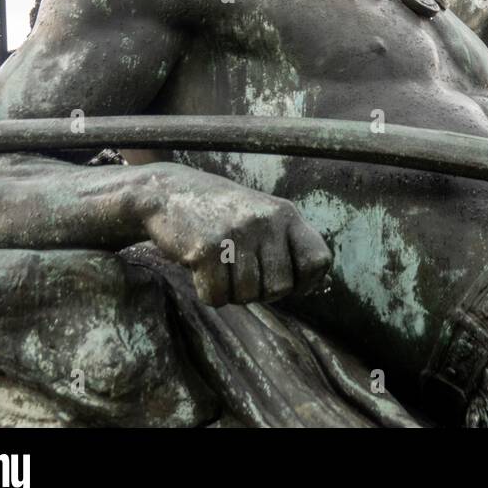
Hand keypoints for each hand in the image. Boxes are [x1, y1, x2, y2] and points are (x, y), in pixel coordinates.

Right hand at [145, 179, 331, 306]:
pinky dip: (208, 292)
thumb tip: (313, 287)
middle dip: (260, 292)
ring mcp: (237, 233)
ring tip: (219, 266)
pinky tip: (201, 269)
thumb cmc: (220, 213)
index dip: (306, 282)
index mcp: (285, 214)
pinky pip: (216, 296)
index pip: (318, 260)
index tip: (289, 285)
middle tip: (240, 273)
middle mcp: (266, 220)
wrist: (169, 191)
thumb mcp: (262, 216)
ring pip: (246, 296)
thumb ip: (286, 243)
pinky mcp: (206, 248)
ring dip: (231, 292)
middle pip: (279, 288)